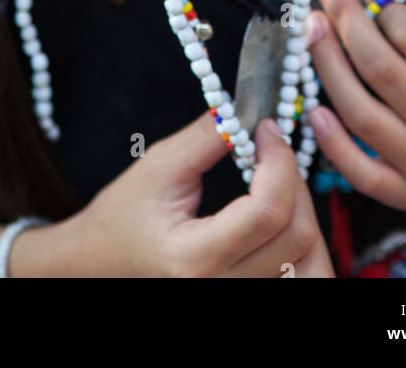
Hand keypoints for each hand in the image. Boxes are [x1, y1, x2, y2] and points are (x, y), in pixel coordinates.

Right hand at [62, 111, 334, 276]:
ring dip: (298, 206)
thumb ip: (207, 137)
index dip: (279, 161)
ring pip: (304, 254)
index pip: (267, 211)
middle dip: (293, 180)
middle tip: (271, 148)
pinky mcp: (246, 291)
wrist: (102, 260)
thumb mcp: (159, 165)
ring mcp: (236, 294)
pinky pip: (293, 267)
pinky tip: (272, 206)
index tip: (267, 130)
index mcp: (197, 258)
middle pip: (296, 234)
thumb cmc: (122, 215)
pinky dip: (292, 232)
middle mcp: (222, 287)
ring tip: (271, 175)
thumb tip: (249, 111)